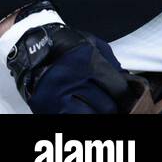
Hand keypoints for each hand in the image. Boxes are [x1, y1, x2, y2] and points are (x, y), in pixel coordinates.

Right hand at [5, 23, 135, 113]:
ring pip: (89, 115)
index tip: (130, 100)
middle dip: (114, 108)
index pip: (118, 88)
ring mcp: (58, 95)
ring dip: (98, 114)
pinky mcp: (45, 106)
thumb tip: (127, 82)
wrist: (31, 47)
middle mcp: (75, 79)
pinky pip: (70, 118)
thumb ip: (112, 63)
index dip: (127, 97)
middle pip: (105, 106)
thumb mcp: (94, 45)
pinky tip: (86, 111)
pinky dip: (81, 116)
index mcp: (90, 62)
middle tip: (117, 108)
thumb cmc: (67, 44)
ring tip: (101, 110)